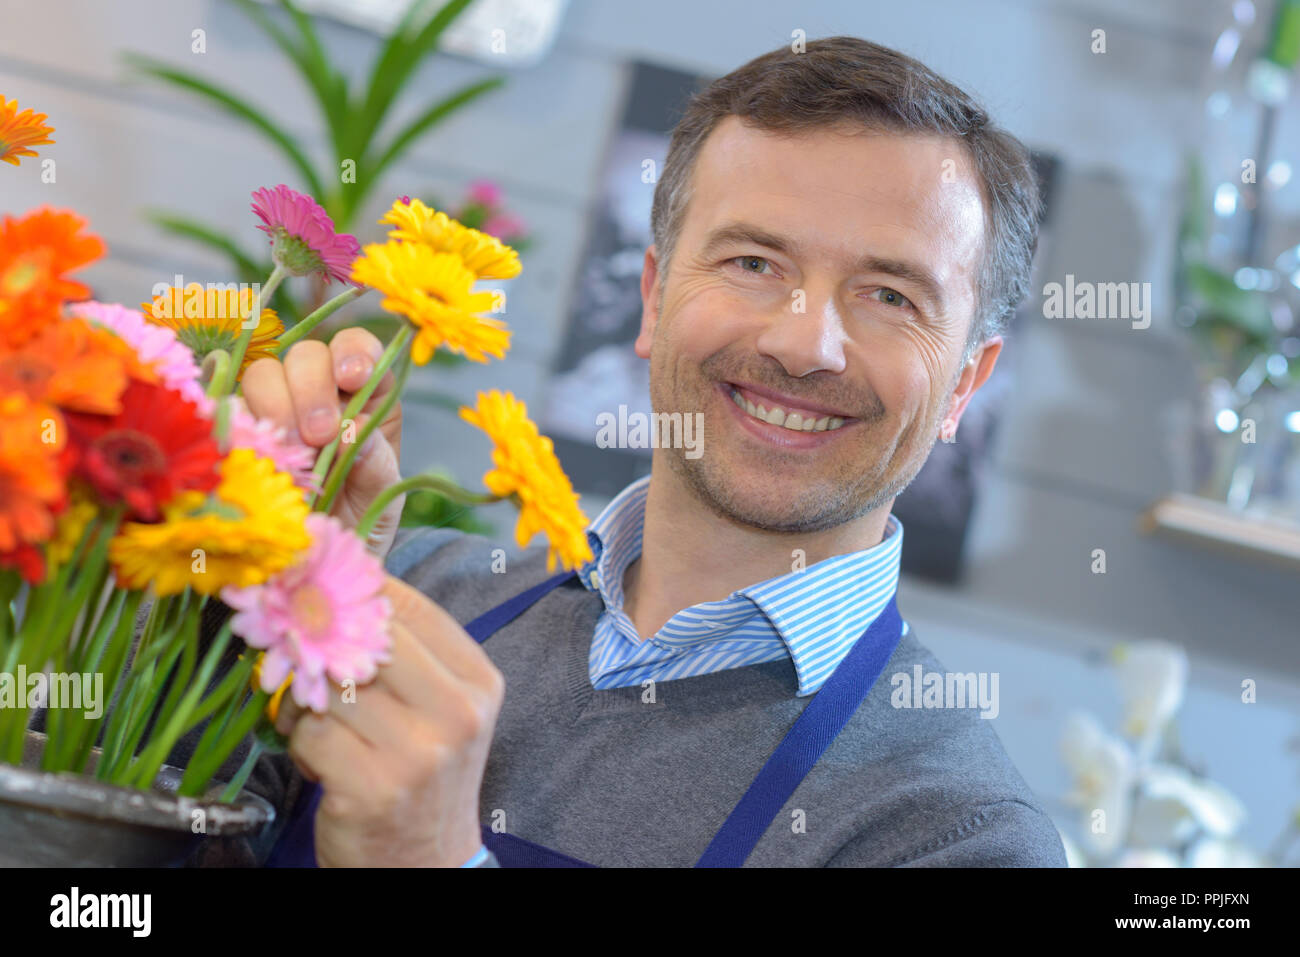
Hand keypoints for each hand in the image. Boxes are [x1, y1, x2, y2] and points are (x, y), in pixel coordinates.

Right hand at [242, 328, 403, 558]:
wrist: (320, 563)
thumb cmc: (362, 521)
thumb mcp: (383, 499)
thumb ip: (377, 466)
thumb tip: (357, 431)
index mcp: (365, 395)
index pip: (356, 347)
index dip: (352, 352)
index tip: (353, 379)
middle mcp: (319, 392)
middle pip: (304, 355)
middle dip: (312, 389)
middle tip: (320, 436)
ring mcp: (274, 408)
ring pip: (262, 374)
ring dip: (276, 406)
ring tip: (292, 453)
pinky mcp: (238, 430)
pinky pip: (224, 408)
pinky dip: (236, 423)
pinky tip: (252, 450)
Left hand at [273, 575, 504, 866]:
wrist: (425, 865)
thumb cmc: (423, 775)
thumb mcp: (440, 710)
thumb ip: (406, 655)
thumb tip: (336, 588)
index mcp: (478, 682)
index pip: (411, 607)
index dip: (358, 590)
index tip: (321, 585)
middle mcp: (457, 713)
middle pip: (366, 638)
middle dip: (323, 641)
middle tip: (300, 650)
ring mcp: (417, 752)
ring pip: (330, 685)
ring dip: (307, 701)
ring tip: (319, 723)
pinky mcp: (373, 787)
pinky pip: (311, 733)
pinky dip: (301, 743)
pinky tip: (320, 761)